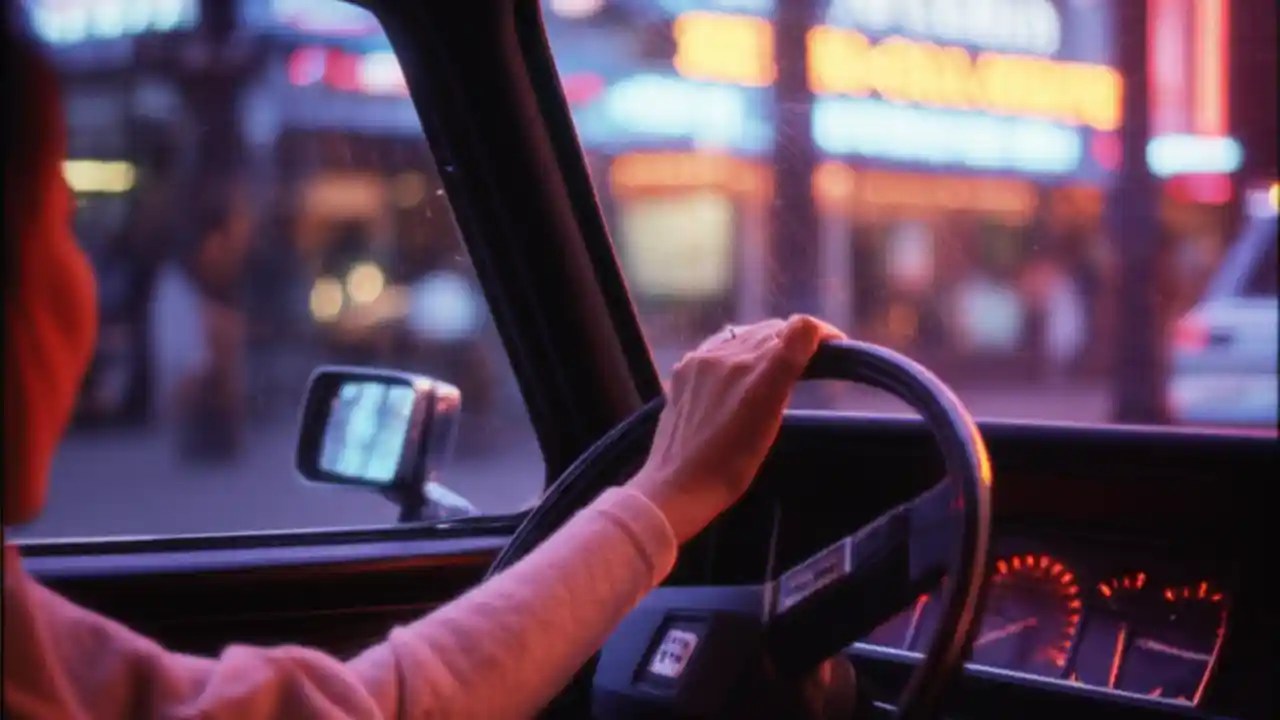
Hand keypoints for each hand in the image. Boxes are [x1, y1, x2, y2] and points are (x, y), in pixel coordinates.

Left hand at [628, 315, 844, 542]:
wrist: (679, 485)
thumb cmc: (731, 465)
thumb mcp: (770, 421)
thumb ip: (785, 368)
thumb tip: (805, 330)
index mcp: (755, 368)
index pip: (798, 328)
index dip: (820, 333)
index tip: (835, 346)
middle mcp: (727, 355)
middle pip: (771, 329)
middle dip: (794, 338)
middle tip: (809, 357)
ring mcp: (701, 360)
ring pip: (745, 335)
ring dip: (765, 342)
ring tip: (775, 362)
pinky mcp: (683, 370)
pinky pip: (718, 347)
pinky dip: (736, 351)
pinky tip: (737, 370)